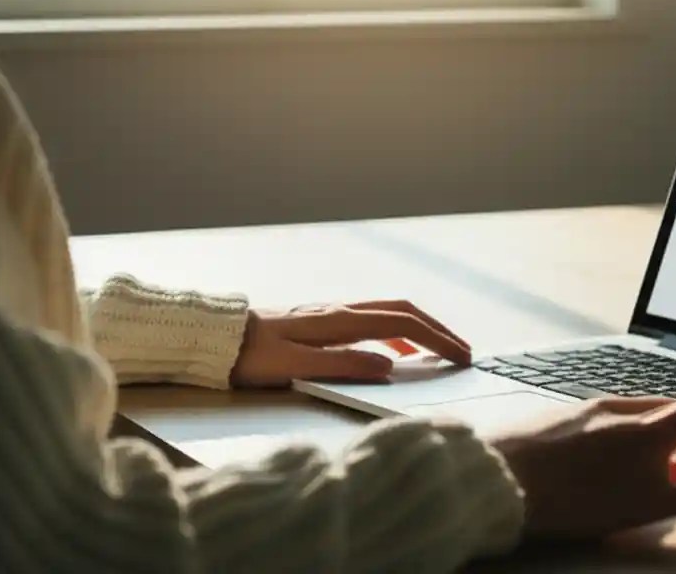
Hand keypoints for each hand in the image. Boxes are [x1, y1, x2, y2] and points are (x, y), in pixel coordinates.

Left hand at [230, 300, 470, 387]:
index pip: (402, 325)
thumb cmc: (248, 357)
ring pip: (388, 312)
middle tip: (463, 351)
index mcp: (338, 321)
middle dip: (438, 328)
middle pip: (402, 310)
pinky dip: (397, 332)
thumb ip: (342, 365)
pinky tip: (395, 353)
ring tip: (439, 350)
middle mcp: (339, 311)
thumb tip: (389, 366)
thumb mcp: (294, 366)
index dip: (436, 339)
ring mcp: (330, 314)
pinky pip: (372, 320)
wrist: (212, 339)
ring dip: (420, 328)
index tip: (461, 357)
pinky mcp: (321, 322)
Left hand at [489, 393, 675, 541]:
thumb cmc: (565, 497)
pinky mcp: (570, 415)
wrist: (495, 477)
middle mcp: (626, 407)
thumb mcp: (642, 508)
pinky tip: (630, 465)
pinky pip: (623, 419)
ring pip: (654, 414)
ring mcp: (595, 407)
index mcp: (650, 427)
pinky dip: (645, 438)